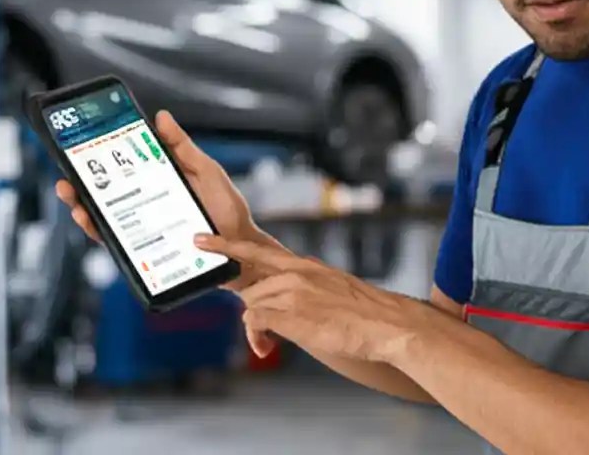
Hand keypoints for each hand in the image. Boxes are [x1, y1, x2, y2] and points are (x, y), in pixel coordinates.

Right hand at [54, 110, 282, 355]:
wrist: (241, 248)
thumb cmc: (226, 208)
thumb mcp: (206, 171)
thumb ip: (182, 147)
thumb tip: (160, 116)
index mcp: (156, 181)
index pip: (121, 169)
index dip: (97, 160)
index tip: (78, 146)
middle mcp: (145, 204)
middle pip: (104, 194)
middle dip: (79, 186)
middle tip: (66, 177)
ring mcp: (144, 227)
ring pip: (104, 218)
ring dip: (82, 209)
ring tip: (74, 199)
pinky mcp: (146, 250)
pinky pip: (116, 243)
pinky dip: (99, 233)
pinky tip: (91, 222)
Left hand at [195, 234, 440, 365]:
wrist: (388, 324)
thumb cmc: (365, 314)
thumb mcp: (333, 289)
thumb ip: (306, 290)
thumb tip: (288, 304)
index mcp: (305, 266)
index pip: (257, 251)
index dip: (226, 246)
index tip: (201, 240)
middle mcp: (295, 274)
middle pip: (251, 289)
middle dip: (252, 312)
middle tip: (263, 334)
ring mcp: (293, 293)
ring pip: (252, 306)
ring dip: (256, 329)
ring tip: (268, 345)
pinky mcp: (292, 314)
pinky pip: (256, 323)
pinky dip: (256, 338)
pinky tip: (267, 348)